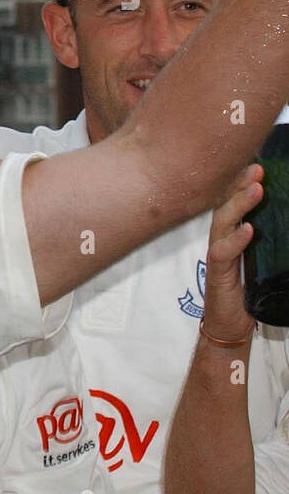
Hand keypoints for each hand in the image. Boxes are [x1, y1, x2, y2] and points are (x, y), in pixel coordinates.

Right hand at [202, 163, 261, 342]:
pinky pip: (223, 252)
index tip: (258, 166)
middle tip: (258, 169)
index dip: (242, 184)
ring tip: (256, 190)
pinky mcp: (217, 273)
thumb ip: (275, 246)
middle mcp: (223, 240)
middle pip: (226, 206)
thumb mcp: (268, 264)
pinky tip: (248, 229)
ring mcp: (218, 256)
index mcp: (234, 236)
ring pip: (222, 223)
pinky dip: (235, 240)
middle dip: (240, 186)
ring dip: (239, 205)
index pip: (235, 204)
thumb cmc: (250, 295)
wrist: (230, 327)